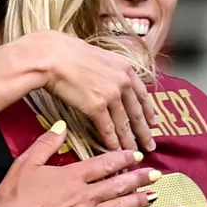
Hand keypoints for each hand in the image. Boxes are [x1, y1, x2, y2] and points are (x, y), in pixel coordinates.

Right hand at [0, 125, 155, 206]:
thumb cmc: (15, 197)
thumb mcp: (26, 163)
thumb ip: (46, 143)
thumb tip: (62, 125)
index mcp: (73, 176)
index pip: (105, 164)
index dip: (123, 159)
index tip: (137, 155)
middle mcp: (85, 196)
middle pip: (118, 185)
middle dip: (139, 178)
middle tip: (156, 175)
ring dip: (138, 200)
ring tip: (153, 196)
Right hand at [28, 32, 157, 152]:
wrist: (53, 56)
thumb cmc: (68, 53)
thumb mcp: (100, 56)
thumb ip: (111, 70)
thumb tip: (111, 79)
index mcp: (125, 68)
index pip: (142, 94)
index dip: (148, 111)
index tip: (153, 123)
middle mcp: (123, 82)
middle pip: (137, 112)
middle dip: (144, 132)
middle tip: (150, 146)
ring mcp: (112, 95)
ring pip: (124, 123)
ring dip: (129, 141)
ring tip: (135, 154)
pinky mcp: (97, 107)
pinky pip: (108, 129)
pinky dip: (113, 142)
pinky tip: (116, 151)